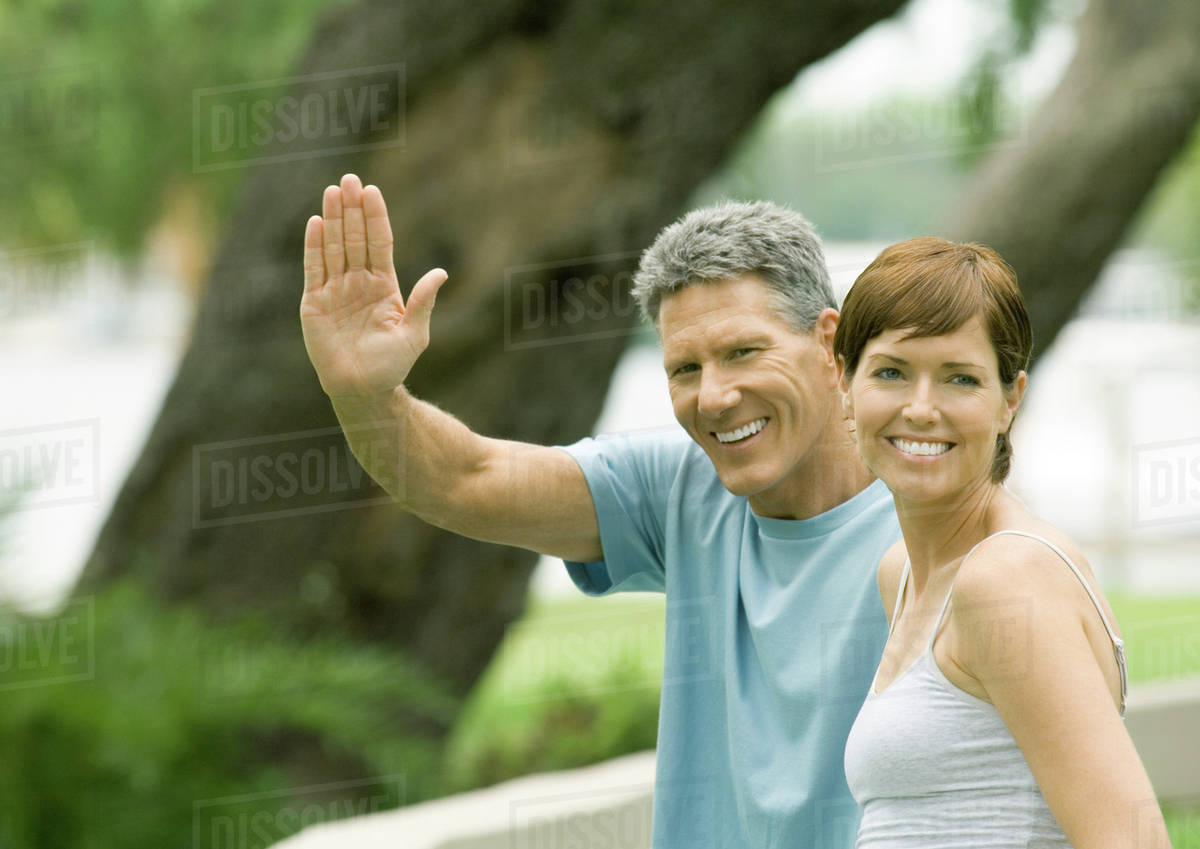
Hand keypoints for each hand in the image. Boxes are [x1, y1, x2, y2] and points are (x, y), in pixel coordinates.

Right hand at [300, 173, 446, 397]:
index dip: (375, 218)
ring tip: (332, 191)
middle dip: (352, 209)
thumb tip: (442, 273)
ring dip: (332, 219)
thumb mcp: (414, 333)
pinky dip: (314, 246)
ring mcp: (335, 291)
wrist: (363, 389)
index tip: (373, 191)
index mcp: (383, 285)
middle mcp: (358, 282)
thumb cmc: (392, 365)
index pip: (379, 243)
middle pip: (354, 238)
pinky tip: (315, 223)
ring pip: (333, 247)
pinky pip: (313, 269)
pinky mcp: (315, 303)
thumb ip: (424, 301)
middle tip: (350, 179)